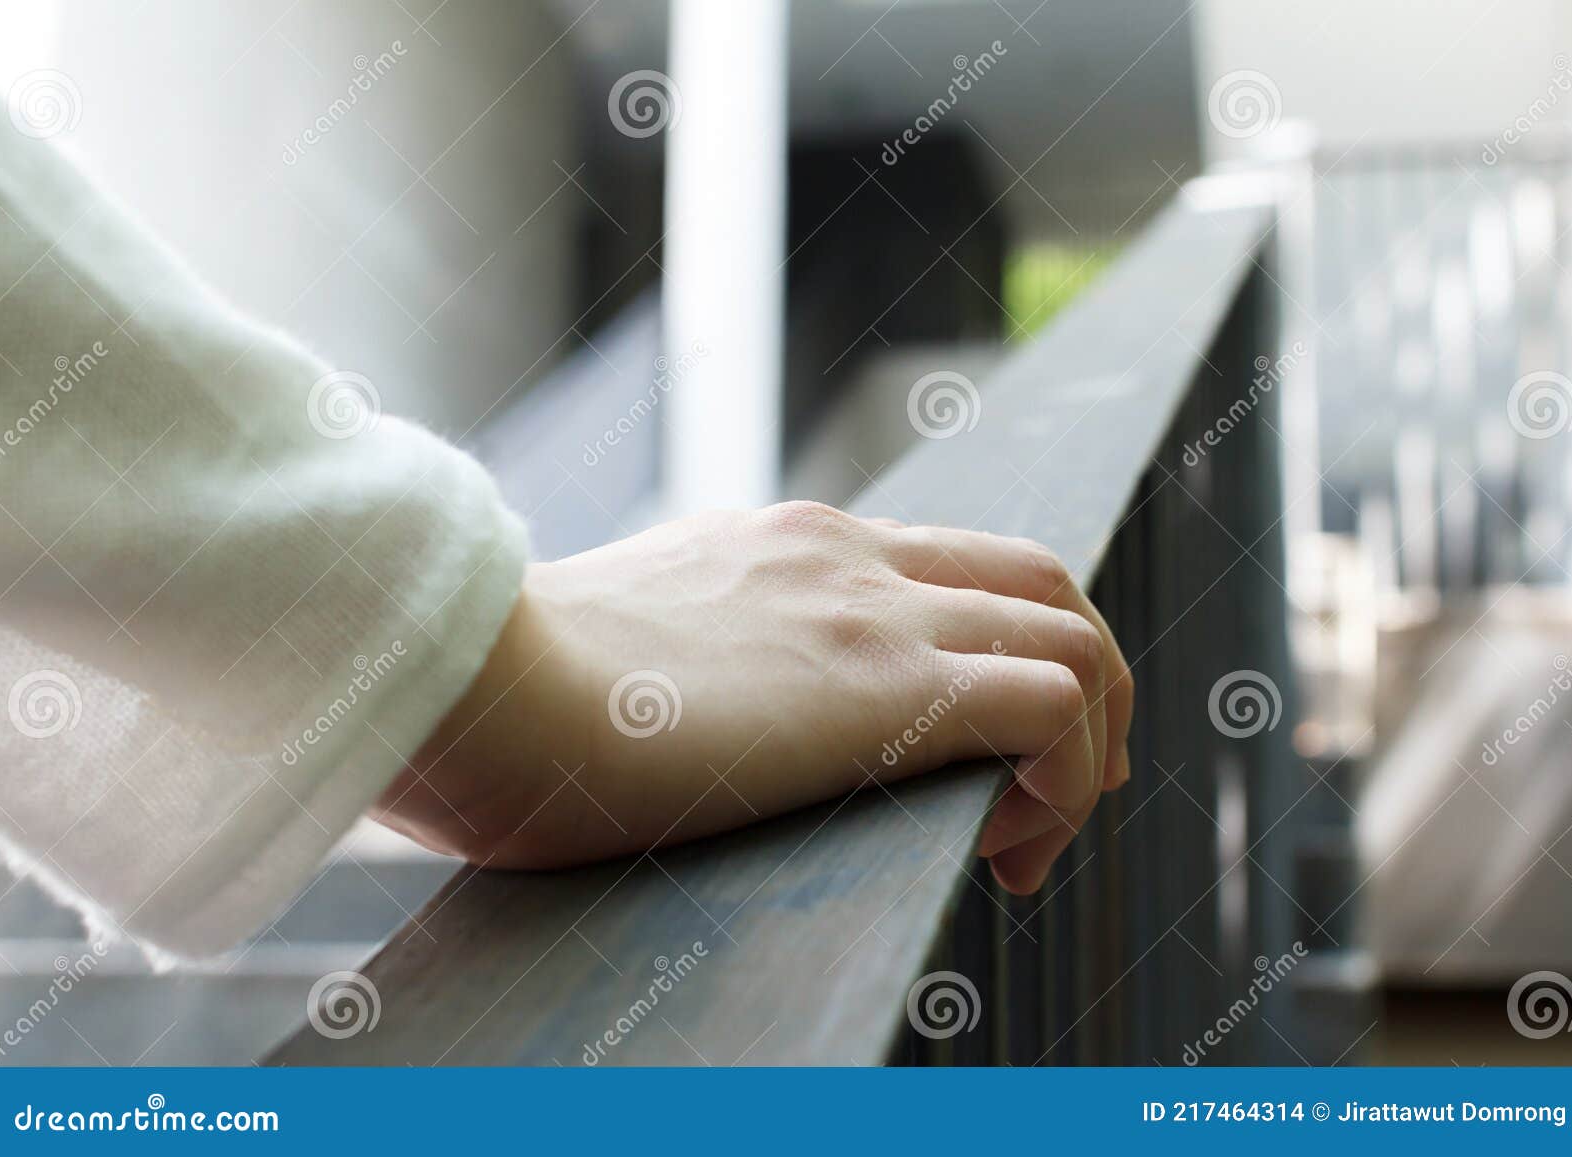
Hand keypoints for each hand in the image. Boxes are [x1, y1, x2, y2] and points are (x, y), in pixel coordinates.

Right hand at [375, 501, 1132, 893]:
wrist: (476, 680)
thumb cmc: (503, 692)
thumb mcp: (610, 650)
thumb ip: (655, 665)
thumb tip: (622, 727)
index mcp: (786, 544)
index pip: (947, 560)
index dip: (999, 642)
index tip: (981, 748)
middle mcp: (848, 556)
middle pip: (1039, 577)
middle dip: (1083, 676)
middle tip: (1061, 786)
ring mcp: (875, 613)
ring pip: (1072, 633)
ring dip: (1094, 736)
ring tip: (1051, 831)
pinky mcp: (889, 689)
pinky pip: (1054, 707)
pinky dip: (1069, 777)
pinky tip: (1018, 851)